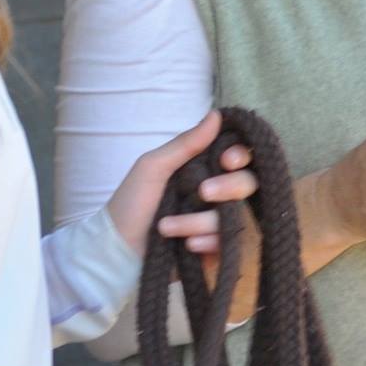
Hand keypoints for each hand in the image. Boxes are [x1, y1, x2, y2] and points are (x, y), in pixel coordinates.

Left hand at [105, 110, 256, 260]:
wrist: (118, 251)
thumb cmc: (131, 203)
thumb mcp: (153, 167)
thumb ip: (186, 143)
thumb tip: (217, 114)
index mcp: (202, 167)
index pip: (239, 155)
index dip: (241, 155)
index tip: (227, 161)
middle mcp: (216, 192)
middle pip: (247, 183)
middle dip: (228, 187)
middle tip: (202, 192)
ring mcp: (217, 221)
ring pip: (235, 216)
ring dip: (200, 222)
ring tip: (166, 228)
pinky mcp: (217, 248)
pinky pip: (229, 243)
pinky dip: (207, 243)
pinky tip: (187, 246)